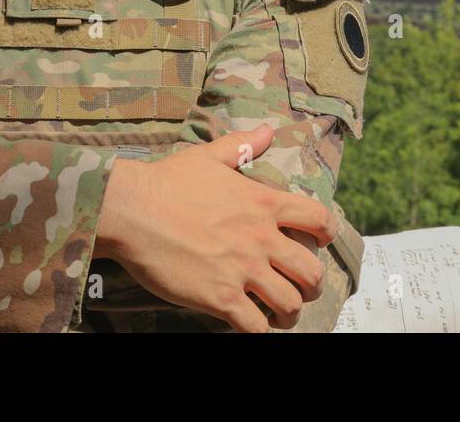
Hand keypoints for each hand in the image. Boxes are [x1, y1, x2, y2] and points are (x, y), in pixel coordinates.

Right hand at [94, 124, 336, 332]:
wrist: (132, 210)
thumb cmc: (167, 181)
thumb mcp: (209, 156)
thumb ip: (243, 144)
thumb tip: (269, 129)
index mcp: (264, 202)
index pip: (319, 219)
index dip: (327, 234)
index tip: (321, 242)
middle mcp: (261, 238)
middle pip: (312, 272)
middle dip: (312, 286)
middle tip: (300, 289)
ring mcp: (243, 270)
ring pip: (289, 304)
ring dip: (288, 313)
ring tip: (278, 315)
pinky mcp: (220, 298)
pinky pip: (255, 326)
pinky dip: (258, 330)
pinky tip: (250, 324)